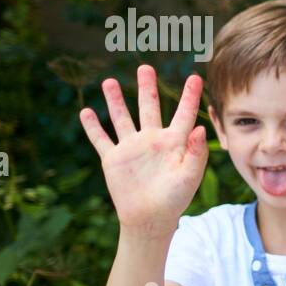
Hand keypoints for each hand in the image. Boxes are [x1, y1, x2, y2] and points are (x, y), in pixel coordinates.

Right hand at [78, 65, 208, 235]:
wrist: (150, 218)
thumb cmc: (175, 199)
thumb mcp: (189, 176)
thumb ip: (197, 153)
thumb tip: (200, 128)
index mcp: (174, 142)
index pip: (183, 114)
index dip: (189, 96)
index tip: (194, 76)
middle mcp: (152, 140)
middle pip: (148, 107)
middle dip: (146, 88)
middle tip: (145, 67)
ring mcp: (132, 148)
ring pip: (122, 118)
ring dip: (115, 100)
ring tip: (109, 81)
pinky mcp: (113, 159)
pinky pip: (101, 139)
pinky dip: (92, 126)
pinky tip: (85, 112)